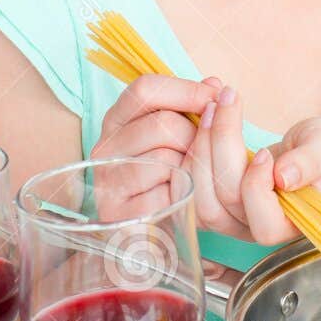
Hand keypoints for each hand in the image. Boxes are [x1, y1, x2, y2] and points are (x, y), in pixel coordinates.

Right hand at [89, 74, 219, 219]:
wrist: (152, 234)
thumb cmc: (168, 177)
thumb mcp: (179, 137)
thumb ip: (194, 109)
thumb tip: (215, 85)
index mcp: (117, 119)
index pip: (146, 89)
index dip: (187, 90)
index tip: (215, 99)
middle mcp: (105, 146)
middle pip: (163, 124)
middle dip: (195, 137)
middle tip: (201, 152)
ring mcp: (108, 180)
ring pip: (166, 159)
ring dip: (189, 169)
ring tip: (187, 177)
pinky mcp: (119, 212)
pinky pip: (165, 194)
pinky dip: (181, 196)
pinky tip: (178, 198)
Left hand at [186, 86, 320, 243]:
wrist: (315, 156)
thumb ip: (312, 162)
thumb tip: (284, 177)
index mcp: (291, 224)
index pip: (264, 224)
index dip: (257, 187)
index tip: (266, 150)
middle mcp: (255, 229)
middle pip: (226, 200)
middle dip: (222, 145)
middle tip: (228, 100)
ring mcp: (231, 219)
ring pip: (202, 195)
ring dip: (203, 146)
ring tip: (214, 106)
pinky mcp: (213, 201)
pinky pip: (189, 187)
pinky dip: (191, 152)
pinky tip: (204, 121)